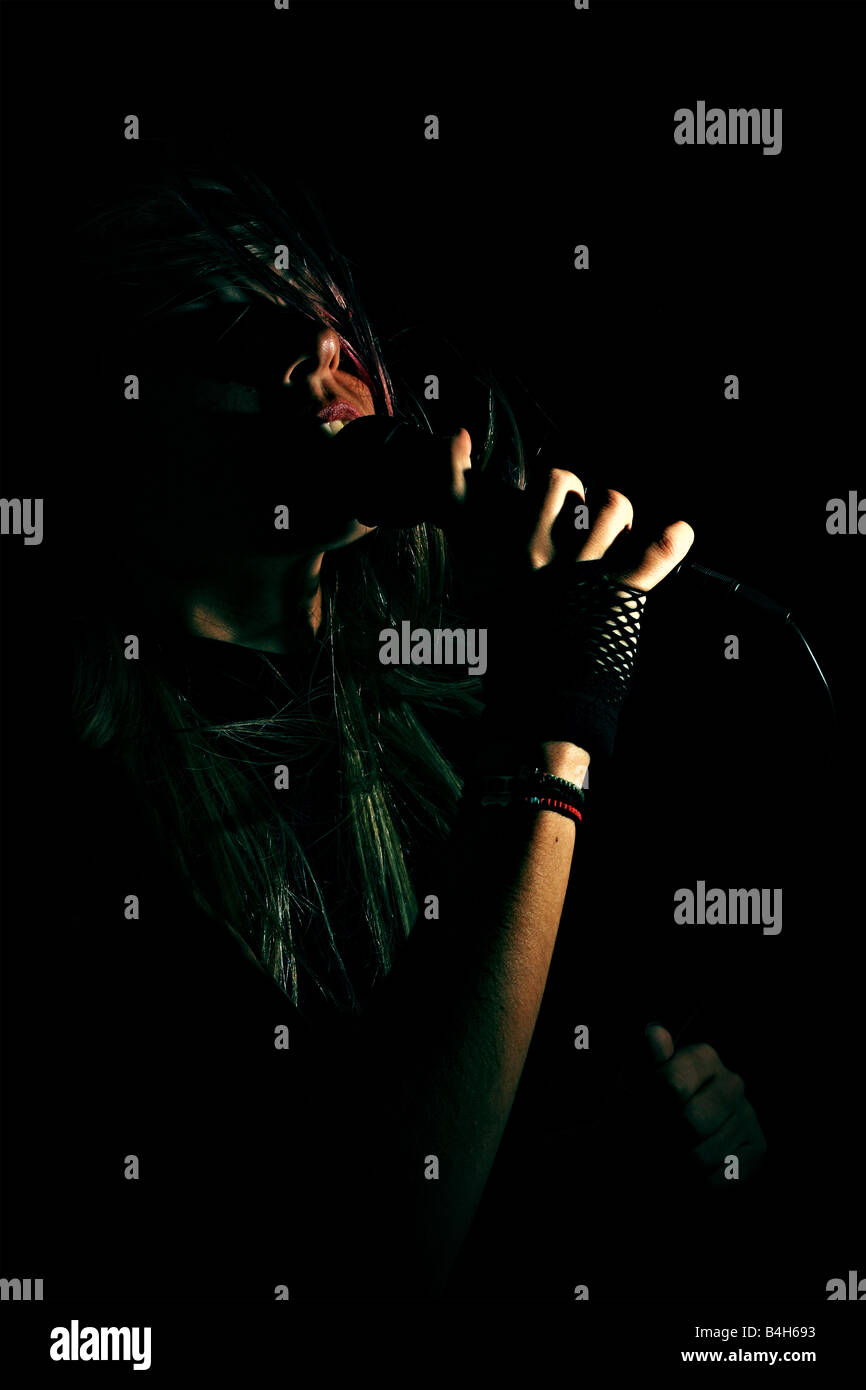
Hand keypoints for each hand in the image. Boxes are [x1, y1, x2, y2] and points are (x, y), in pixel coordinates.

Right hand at [460, 447, 694, 761]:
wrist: (539, 708)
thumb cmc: (515, 668)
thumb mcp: (494, 615)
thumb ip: (499, 582)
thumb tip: (491, 572)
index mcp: (518, 555)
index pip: (546, 488)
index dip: (562, 489)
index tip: (565, 506)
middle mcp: (550, 553)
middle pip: (576, 486)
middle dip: (590, 499)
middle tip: (595, 526)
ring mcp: (587, 571)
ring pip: (613, 506)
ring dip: (622, 518)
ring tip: (623, 541)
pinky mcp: (621, 594)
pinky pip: (654, 554)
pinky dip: (673, 542)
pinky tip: (681, 533)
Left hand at [643, 1023, 766, 1186]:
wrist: (678, 1131)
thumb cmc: (654, 1100)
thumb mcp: (641, 1077)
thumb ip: (646, 1058)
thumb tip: (654, 1033)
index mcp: (703, 1057)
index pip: (671, 1086)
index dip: (649, 1107)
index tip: (641, 1110)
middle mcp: (732, 1082)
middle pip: (690, 1124)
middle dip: (664, 1138)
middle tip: (652, 1140)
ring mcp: (748, 1115)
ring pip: (703, 1156)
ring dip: (678, 1165)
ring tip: (669, 1156)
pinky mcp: (757, 1148)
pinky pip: (722, 1178)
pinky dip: (699, 1182)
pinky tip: (691, 1169)